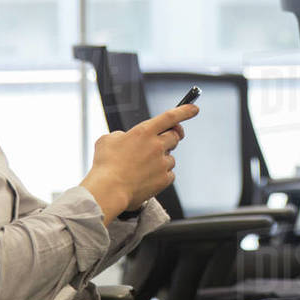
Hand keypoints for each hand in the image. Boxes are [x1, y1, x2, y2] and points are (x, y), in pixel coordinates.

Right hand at [80, 104, 198, 223]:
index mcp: (144, 132)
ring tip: (143, 168)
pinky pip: (169, 174)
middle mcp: (156, 145)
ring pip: (171, 158)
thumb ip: (122, 135)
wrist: (108, 190)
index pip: (170, 116)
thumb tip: (127, 139)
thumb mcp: (108, 140)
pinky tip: (146, 179)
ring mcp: (162, 163)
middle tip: (162, 143)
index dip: (185, 111)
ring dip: (162, 160)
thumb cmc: (105, 165)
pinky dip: (161, 175)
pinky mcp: (164, 179)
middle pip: (175, 136)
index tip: (194, 109)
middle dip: (171, 138)